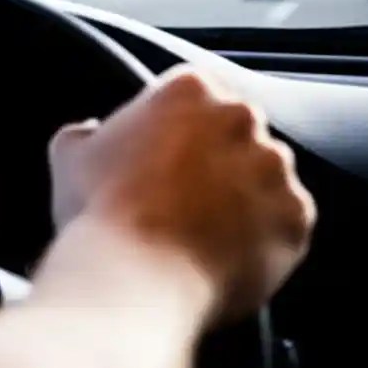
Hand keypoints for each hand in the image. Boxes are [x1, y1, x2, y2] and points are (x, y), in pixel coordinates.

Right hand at [46, 66, 314, 320]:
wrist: (134, 277)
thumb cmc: (100, 213)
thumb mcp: (71, 157)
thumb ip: (85, 132)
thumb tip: (90, 132)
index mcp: (189, 89)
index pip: (194, 95)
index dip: (176, 129)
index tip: (160, 157)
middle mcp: (241, 118)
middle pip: (235, 131)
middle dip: (214, 158)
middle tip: (178, 197)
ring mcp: (275, 168)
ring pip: (264, 177)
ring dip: (242, 197)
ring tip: (199, 233)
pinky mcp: (296, 217)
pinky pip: (284, 223)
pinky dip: (262, 237)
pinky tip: (222, 254)